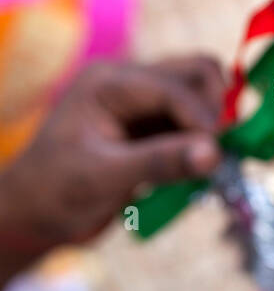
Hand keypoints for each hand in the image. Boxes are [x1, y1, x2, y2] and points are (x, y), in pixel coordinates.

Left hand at [0, 55, 224, 257]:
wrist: (33, 216)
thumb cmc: (54, 193)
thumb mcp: (103, 178)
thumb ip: (159, 163)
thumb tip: (215, 154)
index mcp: (109, 82)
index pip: (175, 88)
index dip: (203, 119)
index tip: (218, 157)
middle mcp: (130, 82)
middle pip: (197, 74)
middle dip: (216, 111)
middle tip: (222, 154)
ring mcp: (143, 103)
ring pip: (202, 96)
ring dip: (213, 127)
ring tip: (214, 166)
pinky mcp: (154, 127)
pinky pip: (195, 123)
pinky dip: (204, 143)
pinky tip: (200, 172)